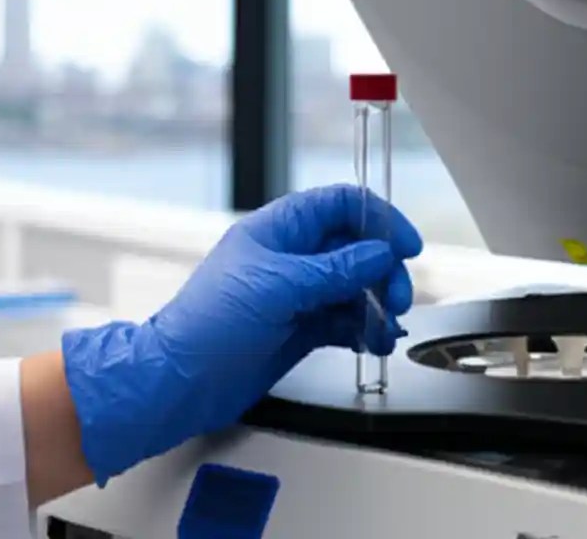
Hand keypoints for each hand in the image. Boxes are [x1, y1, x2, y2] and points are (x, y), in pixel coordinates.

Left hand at [61, 184, 421, 483]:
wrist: (181, 380)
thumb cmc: (207, 324)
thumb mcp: (278, 288)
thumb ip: (334, 270)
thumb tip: (378, 254)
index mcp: (277, 230)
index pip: (339, 205)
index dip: (377, 219)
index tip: (405, 246)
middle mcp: (289, 258)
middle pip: (355, 248)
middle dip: (382, 271)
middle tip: (395, 300)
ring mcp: (295, 295)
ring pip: (354, 288)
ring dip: (377, 306)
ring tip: (385, 329)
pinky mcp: (298, 330)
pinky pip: (344, 321)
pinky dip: (364, 330)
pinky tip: (373, 342)